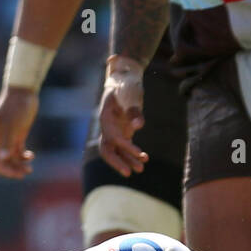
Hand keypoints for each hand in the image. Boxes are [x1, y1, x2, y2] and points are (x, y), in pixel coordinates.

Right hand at [0, 86, 38, 178]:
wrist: (24, 90)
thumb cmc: (17, 107)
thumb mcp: (14, 126)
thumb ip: (7, 142)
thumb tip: (2, 158)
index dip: (2, 169)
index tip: (15, 173)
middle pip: (1, 160)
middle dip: (11, 169)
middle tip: (24, 173)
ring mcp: (7, 136)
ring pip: (10, 157)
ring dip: (18, 164)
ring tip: (30, 169)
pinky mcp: (16, 134)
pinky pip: (17, 150)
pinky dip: (23, 156)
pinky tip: (31, 156)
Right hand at [97, 55, 148, 176]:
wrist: (125, 77)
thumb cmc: (127, 84)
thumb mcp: (132, 93)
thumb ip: (134, 110)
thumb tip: (138, 126)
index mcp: (105, 117)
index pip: (113, 137)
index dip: (125, 147)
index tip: (140, 153)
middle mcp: (107, 126)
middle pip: (107, 150)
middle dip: (117, 163)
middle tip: (129, 173)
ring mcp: (113, 129)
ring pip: (116, 151)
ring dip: (128, 161)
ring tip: (141, 169)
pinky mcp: (122, 131)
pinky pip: (124, 147)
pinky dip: (132, 154)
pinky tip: (145, 159)